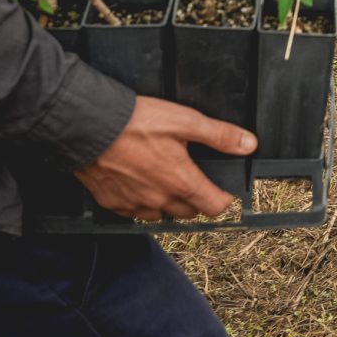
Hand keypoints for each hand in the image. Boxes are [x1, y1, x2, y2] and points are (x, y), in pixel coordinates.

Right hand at [74, 96, 255, 221]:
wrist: (88, 127)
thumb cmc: (135, 123)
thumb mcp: (186, 121)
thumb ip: (219, 135)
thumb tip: (248, 144)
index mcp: (181, 182)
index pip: (214, 207)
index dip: (224, 198)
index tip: (224, 190)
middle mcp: (159, 200)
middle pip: (189, 211)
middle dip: (197, 198)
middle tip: (194, 177)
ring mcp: (134, 205)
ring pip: (161, 214)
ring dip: (169, 203)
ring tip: (167, 179)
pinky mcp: (112, 204)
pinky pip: (134, 212)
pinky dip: (142, 203)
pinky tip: (141, 183)